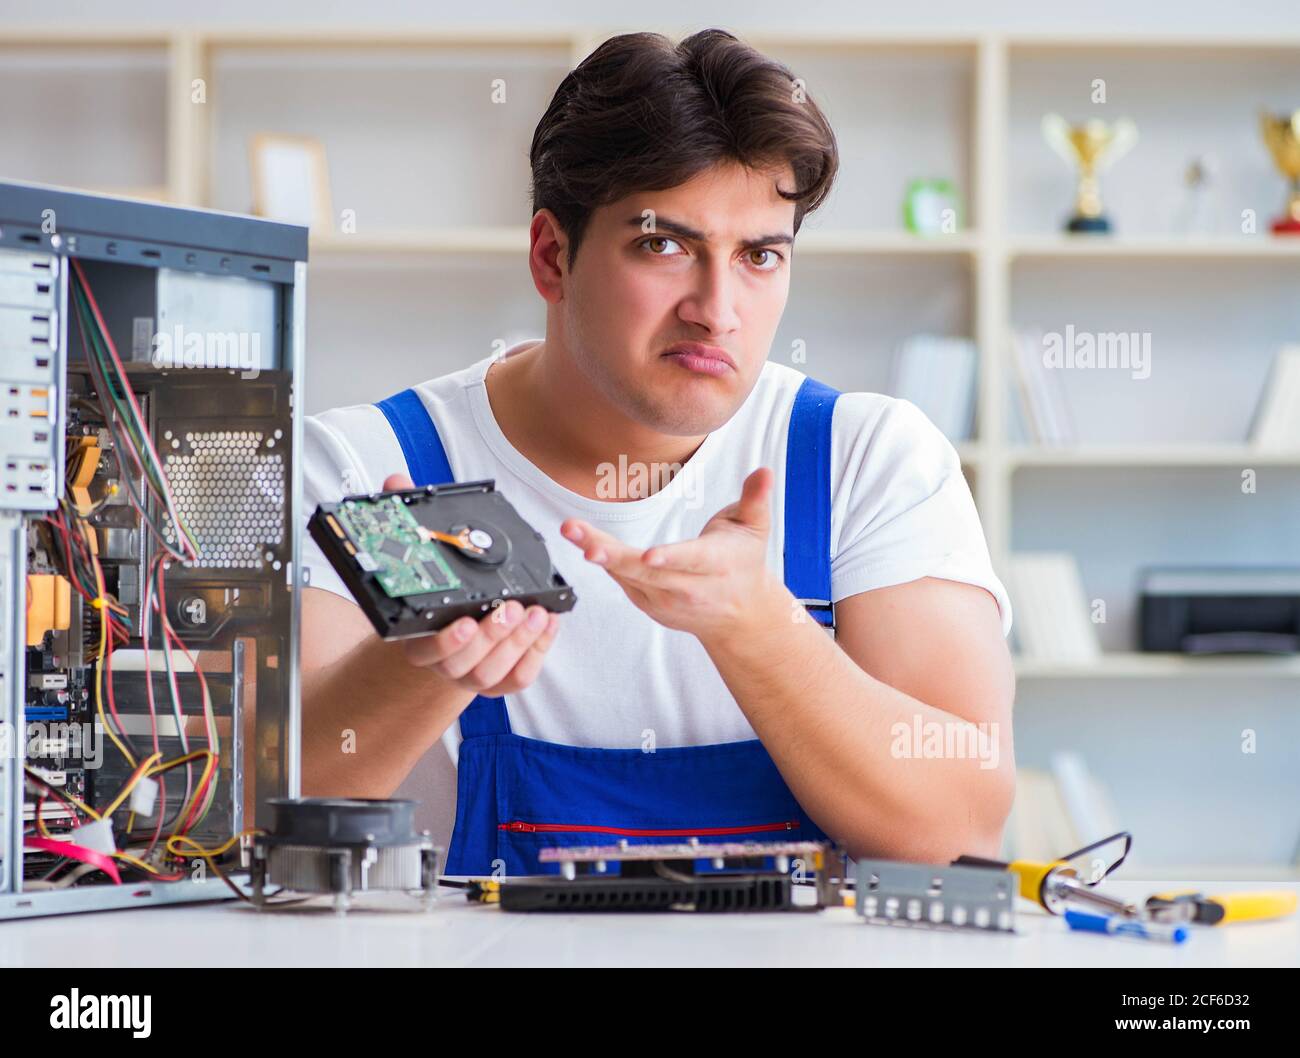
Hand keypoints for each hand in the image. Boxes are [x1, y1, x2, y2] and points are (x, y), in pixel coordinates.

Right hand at [382, 473, 561, 694]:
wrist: (444, 634)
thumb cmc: (434, 593)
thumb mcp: (421, 556)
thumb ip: (411, 520)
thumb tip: (396, 482)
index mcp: (416, 637)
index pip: (424, 649)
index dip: (446, 640)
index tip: (466, 621)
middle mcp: (443, 662)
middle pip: (463, 664)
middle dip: (492, 637)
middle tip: (512, 608)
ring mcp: (471, 673)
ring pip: (490, 674)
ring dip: (516, 644)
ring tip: (534, 613)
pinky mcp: (499, 678)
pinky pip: (518, 676)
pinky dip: (535, 653)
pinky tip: (548, 623)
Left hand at [560, 467, 788, 640]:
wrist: (739, 616)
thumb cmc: (743, 564)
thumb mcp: (755, 530)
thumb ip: (756, 500)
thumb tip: (764, 471)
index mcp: (716, 566)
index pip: (692, 562)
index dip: (670, 559)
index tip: (649, 556)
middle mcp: (688, 588)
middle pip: (648, 572)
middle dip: (615, 557)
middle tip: (587, 543)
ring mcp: (665, 601)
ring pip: (627, 576)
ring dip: (597, 552)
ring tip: (572, 530)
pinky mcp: (648, 604)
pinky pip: (622, 580)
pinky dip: (603, 561)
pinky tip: (582, 539)